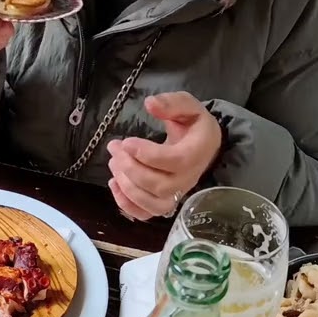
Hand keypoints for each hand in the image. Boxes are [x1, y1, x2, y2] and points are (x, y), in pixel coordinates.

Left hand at [107, 92, 222, 220]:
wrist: (205, 145)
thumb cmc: (194, 124)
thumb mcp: (188, 106)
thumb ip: (172, 103)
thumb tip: (150, 103)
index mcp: (196, 152)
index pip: (174, 161)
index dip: (147, 154)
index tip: (127, 141)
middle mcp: (188, 178)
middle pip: (159, 185)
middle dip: (131, 168)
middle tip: (114, 148)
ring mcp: (176, 193)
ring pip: (152, 203)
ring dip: (127, 186)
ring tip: (113, 163)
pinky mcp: (165, 201)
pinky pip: (147, 213)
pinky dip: (127, 205)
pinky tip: (114, 184)